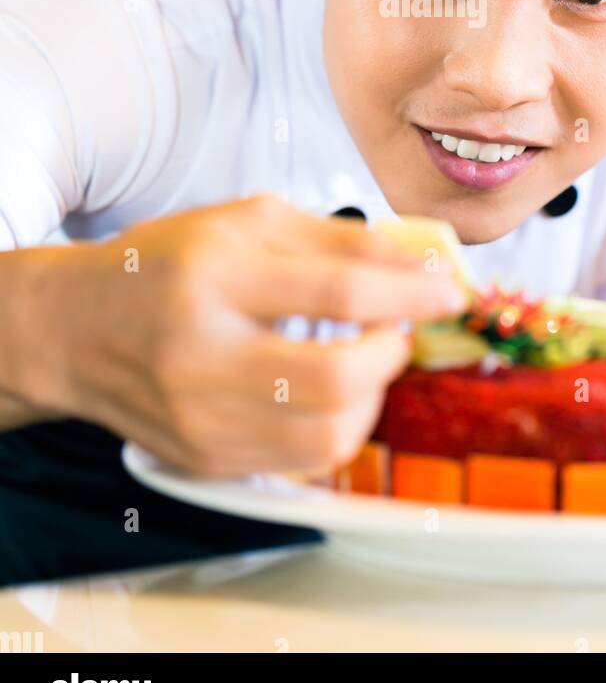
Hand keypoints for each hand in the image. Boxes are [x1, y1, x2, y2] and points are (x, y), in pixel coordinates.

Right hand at [4, 194, 464, 477]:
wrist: (78, 328)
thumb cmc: (170, 264)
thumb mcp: (250, 222)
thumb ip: (340, 239)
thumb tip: (425, 262)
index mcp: (216, 274)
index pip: (339, 290)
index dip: (410, 292)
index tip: (450, 290)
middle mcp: (202, 351)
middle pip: (335, 378)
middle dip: (391, 354)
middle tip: (395, 330)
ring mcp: (199, 417)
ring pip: (325, 435)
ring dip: (370, 397)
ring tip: (361, 361)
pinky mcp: (204, 460)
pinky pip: (300, 460)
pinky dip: (335, 426)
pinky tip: (326, 392)